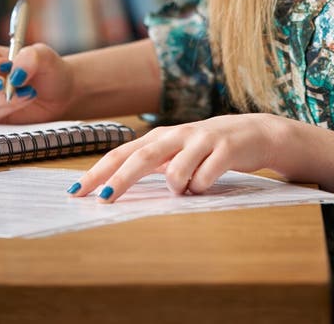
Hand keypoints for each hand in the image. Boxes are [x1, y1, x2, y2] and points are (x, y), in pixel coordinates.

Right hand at [0, 40, 73, 124]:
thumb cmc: (49, 69)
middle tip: (4, 83)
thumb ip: (31, 56)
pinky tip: (26, 98)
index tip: (7, 65)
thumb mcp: (44, 55)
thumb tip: (15, 73)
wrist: (61, 94)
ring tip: (27, 90)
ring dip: (2, 96)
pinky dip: (10, 107)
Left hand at [68, 113, 281, 201]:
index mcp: (161, 136)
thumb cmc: (209, 148)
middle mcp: (177, 134)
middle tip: (104, 201)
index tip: (77, 192)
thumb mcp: (177, 152)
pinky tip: (209, 183)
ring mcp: (202, 140)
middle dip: (121, 180)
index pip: (122, 153)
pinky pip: (206, 178)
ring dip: (178, 187)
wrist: (257, 132)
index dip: (99, 171)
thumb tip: (114, 183)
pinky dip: (202, 187)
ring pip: (176, 171)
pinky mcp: (226, 149)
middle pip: (142, 157)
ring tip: (190, 188)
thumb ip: (151, 163)